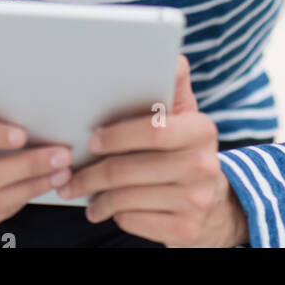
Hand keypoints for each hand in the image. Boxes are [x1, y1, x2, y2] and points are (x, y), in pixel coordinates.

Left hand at [56, 55, 248, 246]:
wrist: (217, 206)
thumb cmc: (187, 150)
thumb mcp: (186, 116)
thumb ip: (174, 85)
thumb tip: (169, 54)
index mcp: (201, 130)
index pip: (154, 130)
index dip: (118, 135)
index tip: (92, 140)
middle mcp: (203, 165)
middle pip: (130, 169)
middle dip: (91, 173)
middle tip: (67, 175)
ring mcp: (196, 201)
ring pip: (126, 198)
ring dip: (95, 196)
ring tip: (78, 191)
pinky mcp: (186, 230)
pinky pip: (134, 220)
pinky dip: (113, 214)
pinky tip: (104, 208)